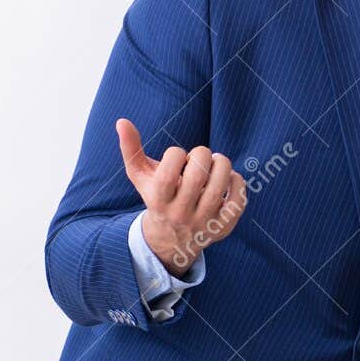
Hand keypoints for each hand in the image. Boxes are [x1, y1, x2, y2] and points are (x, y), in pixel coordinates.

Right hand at [116, 118, 246, 275]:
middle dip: (202, 155)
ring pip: (219, 187)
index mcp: (158, 201)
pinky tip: (229, 176)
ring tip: (217, 161)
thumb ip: (130, 149)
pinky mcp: (223, 226)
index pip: (168, 175)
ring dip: (222, 164)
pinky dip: (237, 182)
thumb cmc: (157, 196)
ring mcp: (203, 221)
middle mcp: (180, 214)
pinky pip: (237, 202)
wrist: (172, 239)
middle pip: (197, 178)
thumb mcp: (141, 177)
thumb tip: (122, 121)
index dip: (176, 154)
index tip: (178, 155)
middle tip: (201, 155)